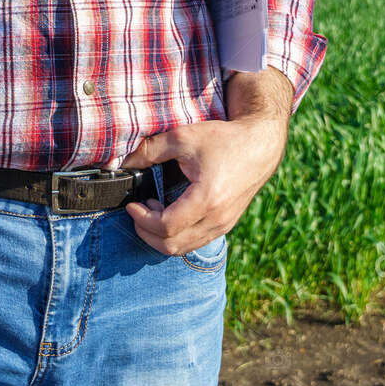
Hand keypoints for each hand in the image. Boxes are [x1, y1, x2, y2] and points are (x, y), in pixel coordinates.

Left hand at [120, 112, 287, 256]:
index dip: (142, 219)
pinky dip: (176, 235)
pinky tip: (170, 213)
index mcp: (207, 199)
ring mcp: (224, 225)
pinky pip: (195, 242)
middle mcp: (218, 219)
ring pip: (184, 248)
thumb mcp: (183, 137)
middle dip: (147, 232)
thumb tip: (124, 163)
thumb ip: (150, 150)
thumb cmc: (224, 139)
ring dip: (161, 236)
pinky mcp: (226, 224)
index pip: (166, 227)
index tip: (131, 204)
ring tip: (153, 210)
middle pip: (172, 246)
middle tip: (138, 210)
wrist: (260, 144)